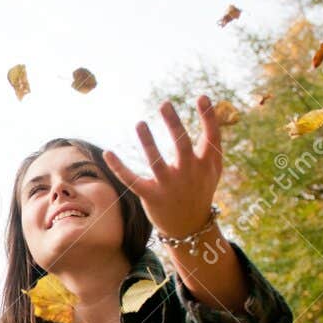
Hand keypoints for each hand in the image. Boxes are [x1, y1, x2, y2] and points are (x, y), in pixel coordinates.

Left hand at [102, 95, 223, 239]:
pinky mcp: (151, 196)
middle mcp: (189, 173)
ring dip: (147, 142)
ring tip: (140, 123)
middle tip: (165, 104)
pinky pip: (132, 180)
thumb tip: (214, 110)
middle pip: (182, 145)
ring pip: (156, 161)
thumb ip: (212, 143)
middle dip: (173, 124)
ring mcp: (169, 185)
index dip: (209, 117)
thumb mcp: (212, 169)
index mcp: (206, 164)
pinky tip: (108, 152)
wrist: (189, 225)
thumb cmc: (200, 189)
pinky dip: (119, 167)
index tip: (202, 97)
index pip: (211, 137)